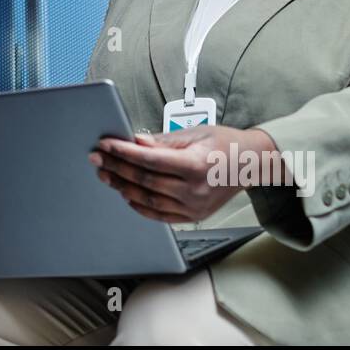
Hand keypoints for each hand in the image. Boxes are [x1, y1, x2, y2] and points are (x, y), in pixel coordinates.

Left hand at [88, 125, 275, 223]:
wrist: (252, 164)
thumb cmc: (226, 144)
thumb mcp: (196, 133)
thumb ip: (163, 141)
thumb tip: (135, 141)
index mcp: (196, 165)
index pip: (150, 160)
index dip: (123, 152)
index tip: (105, 145)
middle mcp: (195, 190)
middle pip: (145, 181)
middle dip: (117, 168)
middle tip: (97, 158)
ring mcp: (194, 207)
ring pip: (148, 200)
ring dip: (123, 187)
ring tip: (107, 175)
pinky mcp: (193, 216)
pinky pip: (159, 215)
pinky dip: (139, 206)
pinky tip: (126, 193)